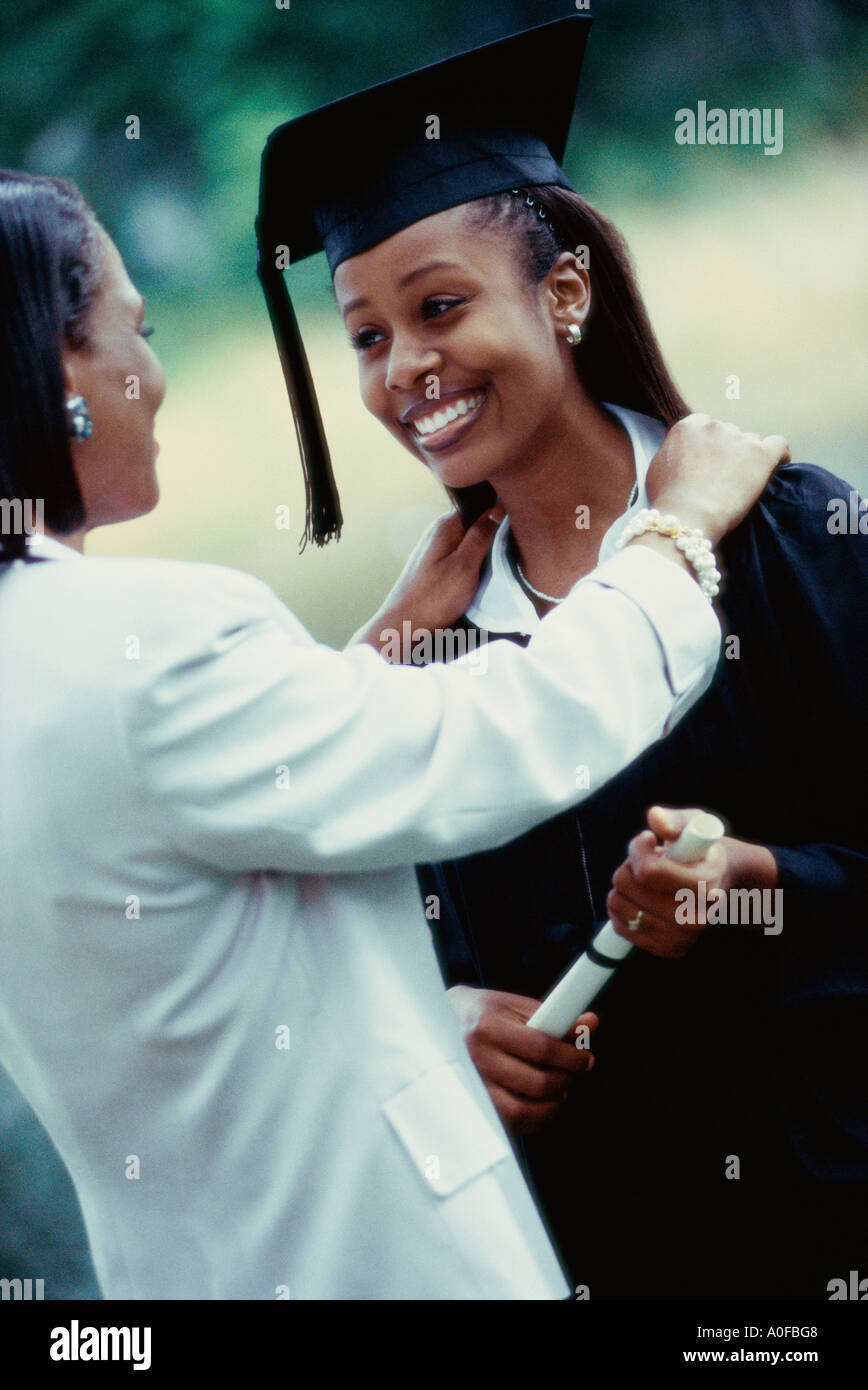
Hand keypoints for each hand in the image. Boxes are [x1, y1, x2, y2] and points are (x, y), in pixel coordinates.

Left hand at [356, 505, 504, 656]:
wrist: (404, 626)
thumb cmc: (434, 599)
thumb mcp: (465, 566)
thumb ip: (482, 535)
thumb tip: (499, 506)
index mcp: (446, 525)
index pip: (482, 506)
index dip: (501, 517)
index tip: (516, 534)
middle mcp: (440, 531)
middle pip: (478, 525)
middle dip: (493, 538)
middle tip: (506, 557)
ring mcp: (438, 548)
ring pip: (472, 543)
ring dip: (485, 556)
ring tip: (493, 571)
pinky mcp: (437, 565)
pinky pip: (463, 557)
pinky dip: (474, 567)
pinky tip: (478, 580)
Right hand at [448, 985, 597, 1135]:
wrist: (435, 1027)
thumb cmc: (481, 1014)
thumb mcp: (512, 1006)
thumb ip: (552, 1016)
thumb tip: (591, 1023)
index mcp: (486, 1026)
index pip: (540, 1048)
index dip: (570, 1057)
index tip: (586, 1058)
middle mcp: (474, 1058)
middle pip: (535, 1083)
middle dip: (565, 1080)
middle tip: (574, 1072)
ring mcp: (470, 1087)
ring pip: (523, 1111)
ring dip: (552, 1104)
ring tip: (559, 1090)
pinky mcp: (472, 1107)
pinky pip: (510, 1125)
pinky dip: (534, 1119)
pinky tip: (540, 1103)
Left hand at [606, 806, 778, 957]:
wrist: (720, 887)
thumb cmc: (701, 851)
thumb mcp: (695, 825)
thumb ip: (675, 820)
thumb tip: (655, 817)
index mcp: (705, 885)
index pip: (649, 871)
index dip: (639, 849)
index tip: (647, 840)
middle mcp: (695, 918)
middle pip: (627, 885)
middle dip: (630, 866)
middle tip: (650, 862)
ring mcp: (680, 938)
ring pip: (617, 903)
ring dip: (625, 887)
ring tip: (649, 882)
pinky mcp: (665, 950)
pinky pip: (619, 924)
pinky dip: (623, 907)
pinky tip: (643, 900)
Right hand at [645, 414, 789, 544]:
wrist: (687, 518)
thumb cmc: (668, 501)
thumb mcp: (657, 468)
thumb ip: (674, 451)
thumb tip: (683, 452)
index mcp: (688, 427)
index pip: (704, 425)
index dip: (708, 444)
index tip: (709, 460)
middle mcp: (714, 427)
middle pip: (728, 433)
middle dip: (727, 452)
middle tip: (723, 479)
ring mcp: (739, 439)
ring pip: (750, 442)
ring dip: (747, 458)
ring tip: (743, 483)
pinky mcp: (761, 455)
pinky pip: (779, 445)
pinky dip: (780, 455)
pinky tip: (777, 466)